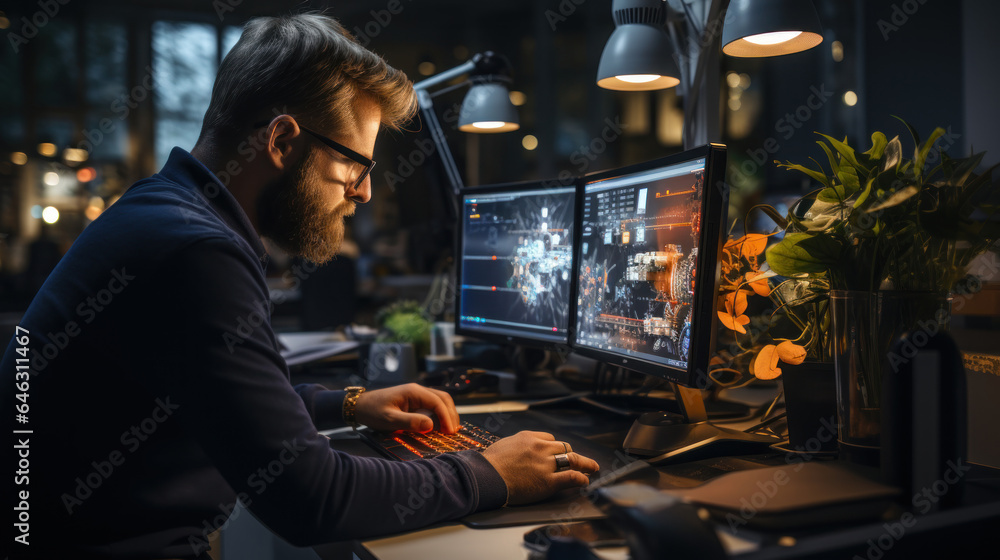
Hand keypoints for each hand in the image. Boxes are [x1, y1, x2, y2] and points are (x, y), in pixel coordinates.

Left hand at [353, 383, 459, 433]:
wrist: (360, 406)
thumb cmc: (372, 411)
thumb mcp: (389, 419)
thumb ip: (409, 422)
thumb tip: (430, 426)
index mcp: (413, 391)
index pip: (437, 402)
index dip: (446, 417)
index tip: (450, 431)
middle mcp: (417, 390)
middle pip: (443, 398)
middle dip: (451, 414)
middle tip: (453, 431)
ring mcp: (416, 394)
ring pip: (439, 400)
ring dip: (447, 413)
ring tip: (450, 429)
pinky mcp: (414, 401)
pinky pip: (432, 405)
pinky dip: (440, 414)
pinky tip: (441, 425)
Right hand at [482, 431, 599, 505]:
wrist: (486, 477)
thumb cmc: (489, 464)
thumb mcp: (504, 445)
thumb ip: (516, 445)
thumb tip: (519, 449)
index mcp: (528, 437)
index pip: (549, 438)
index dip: (555, 447)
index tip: (558, 452)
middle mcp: (540, 448)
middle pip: (563, 447)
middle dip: (571, 454)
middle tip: (579, 459)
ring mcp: (545, 464)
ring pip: (571, 459)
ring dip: (584, 463)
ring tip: (592, 467)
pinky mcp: (548, 481)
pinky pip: (571, 477)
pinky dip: (581, 478)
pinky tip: (585, 480)